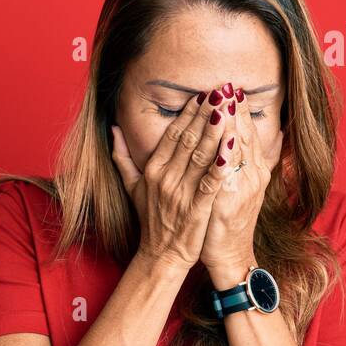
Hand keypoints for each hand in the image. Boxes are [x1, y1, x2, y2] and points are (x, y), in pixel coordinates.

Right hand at [110, 87, 232, 272]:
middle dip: (205, 114)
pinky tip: (232, 148)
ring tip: (229, 108)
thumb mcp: (132, 187)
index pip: (172, 135)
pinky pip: (210, 183)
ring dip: (215, 131)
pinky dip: (220, 166)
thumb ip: (123, 156)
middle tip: (220, 90)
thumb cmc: (151, 219)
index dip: (188, 114)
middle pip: (188, 140)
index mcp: (153, 170)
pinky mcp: (196, 210)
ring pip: (200, 156)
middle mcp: (165, 179)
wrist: (161, 255)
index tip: (201, 95)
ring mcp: (180, 194)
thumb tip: (114, 129)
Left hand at [200, 84, 283, 286]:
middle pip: (243, 136)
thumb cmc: (228, 219)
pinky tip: (221, 141)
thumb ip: (243, 159)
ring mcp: (244, 188)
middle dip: (233, 110)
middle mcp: (253, 175)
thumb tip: (251, 135)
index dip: (239, 110)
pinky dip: (225, 156)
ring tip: (223, 102)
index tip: (232, 88)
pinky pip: (228, 175)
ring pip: (238, 150)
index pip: (245, 132)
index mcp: (254, 168)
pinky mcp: (231, 202)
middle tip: (226, 85)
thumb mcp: (241, 185)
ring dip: (229, 125)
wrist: (230, 254)